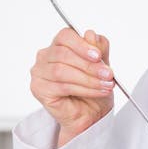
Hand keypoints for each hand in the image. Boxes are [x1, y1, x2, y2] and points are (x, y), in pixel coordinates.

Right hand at [30, 27, 113, 147]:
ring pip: (62, 71)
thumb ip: (99, 49)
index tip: (98, 56)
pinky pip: (62, 86)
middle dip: (90, 65)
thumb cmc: (94, 88)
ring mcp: (39, 73)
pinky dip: (85, 89)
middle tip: (108, 74)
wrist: (91, 113)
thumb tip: (91, 34)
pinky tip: (98, 91)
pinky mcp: (39, 89)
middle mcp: (45, 57)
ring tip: (106, 84)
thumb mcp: (103, 66)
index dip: (82, 45)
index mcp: (59, 46)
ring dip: (89, 78)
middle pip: (63, 54)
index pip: (65, 36)